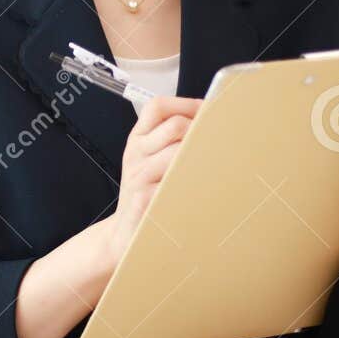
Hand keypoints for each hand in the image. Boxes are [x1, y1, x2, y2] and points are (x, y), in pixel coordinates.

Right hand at [103, 94, 202, 268]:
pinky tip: (199, 192)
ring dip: (201, 159)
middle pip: (176, 126)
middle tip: (215, 144)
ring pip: (180, 153)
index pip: (157, 107)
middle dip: (201, 132)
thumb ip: (167, 140)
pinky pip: (177, 184)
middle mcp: (135, 154)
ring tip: (212, 169)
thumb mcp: (146, 161)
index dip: (185, 104)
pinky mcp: (145, 200)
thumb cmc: (144, 193)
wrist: (122, 233)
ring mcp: (139, 177)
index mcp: (137, 140)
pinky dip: (193, 186)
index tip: (207, 110)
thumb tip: (207, 121)